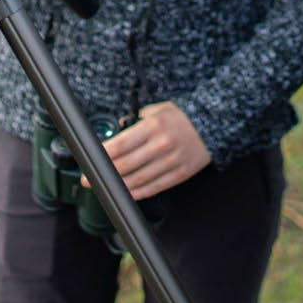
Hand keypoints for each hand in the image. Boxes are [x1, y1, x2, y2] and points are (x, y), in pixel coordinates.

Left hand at [85, 101, 210, 200]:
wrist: (213, 123)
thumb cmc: (182, 117)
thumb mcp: (159, 109)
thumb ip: (138, 119)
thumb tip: (119, 128)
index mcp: (153, 126)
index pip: (120, 145)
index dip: (101, 156)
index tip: (89, 162)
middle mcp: (161, 145)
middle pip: (125, 166)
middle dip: (104, 174)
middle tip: (89, 179)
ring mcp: (171, 161)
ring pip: (138, 180)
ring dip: (118, 186)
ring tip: (105, 188)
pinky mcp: (180, 174)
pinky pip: (154, 188)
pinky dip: (138, 193)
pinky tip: (126, 193)